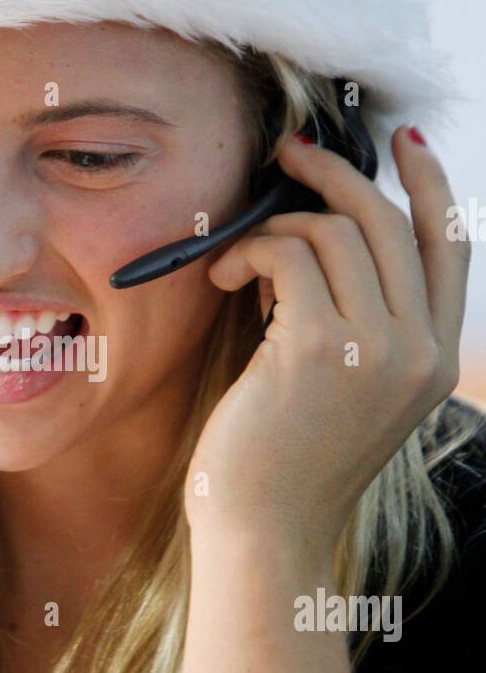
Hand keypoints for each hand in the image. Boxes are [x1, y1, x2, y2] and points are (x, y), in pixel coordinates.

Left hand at [183, 125, 470, 553]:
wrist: (265, 532)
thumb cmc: (289, 460)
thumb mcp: (350, 387)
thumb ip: (359, 320)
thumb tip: (323, 234)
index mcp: (434, 360)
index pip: (450, 247)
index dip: (430, 185)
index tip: (404, 141)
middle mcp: (418, 352)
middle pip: (389, 223)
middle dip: (333, 173)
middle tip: (288, 153)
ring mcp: (375, 351)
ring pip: (333, 233)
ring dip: (275, 228)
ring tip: (238, 264)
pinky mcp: (317, 349)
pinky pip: (287, 254)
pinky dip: (248, 253)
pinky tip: (224, 281)